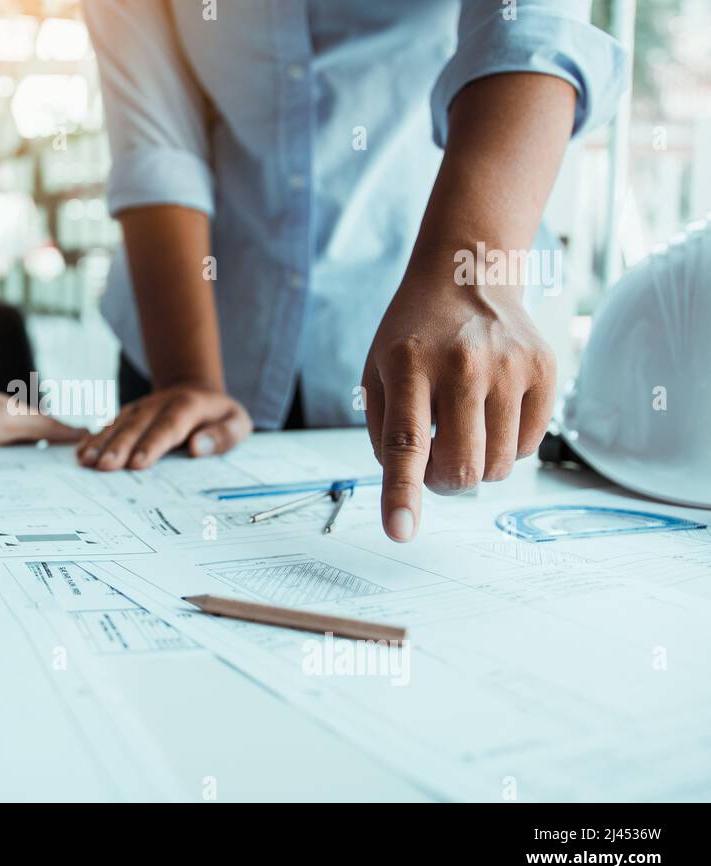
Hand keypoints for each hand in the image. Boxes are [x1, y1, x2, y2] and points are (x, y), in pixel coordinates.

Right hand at [76, 384, 251, 470]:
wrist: (195, 390)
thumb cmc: (219, 416)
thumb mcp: (237, 422)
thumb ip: (223, 435)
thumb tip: (198, 447)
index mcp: (188, 406)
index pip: (168, 426)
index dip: (151, 444)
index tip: (137, 463)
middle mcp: (158, 404)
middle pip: (137, 425)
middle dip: (119, 446)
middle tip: (104, 466)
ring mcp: (140, 408)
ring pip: (118, 424)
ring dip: (100, 442)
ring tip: (85, 461)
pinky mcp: (128, 415)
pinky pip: (108, 425)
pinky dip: (93, 438)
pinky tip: (80, 453)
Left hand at [361, 274, 554, 541]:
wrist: (467, 274)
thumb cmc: (414, 335)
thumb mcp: (378, 372)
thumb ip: (385, 433)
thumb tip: (409, 487)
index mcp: (409, 365)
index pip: (406, 443)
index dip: (402, 494)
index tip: (400, 532)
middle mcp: (463, 365)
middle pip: (461, 468)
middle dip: (444, 483)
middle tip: (435, 463)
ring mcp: (510, 366)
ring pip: (498, 466)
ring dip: (476, 465)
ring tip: (462, 428)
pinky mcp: (545, 370)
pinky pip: (528, 446)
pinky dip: (505, 446)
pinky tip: (490, 413)